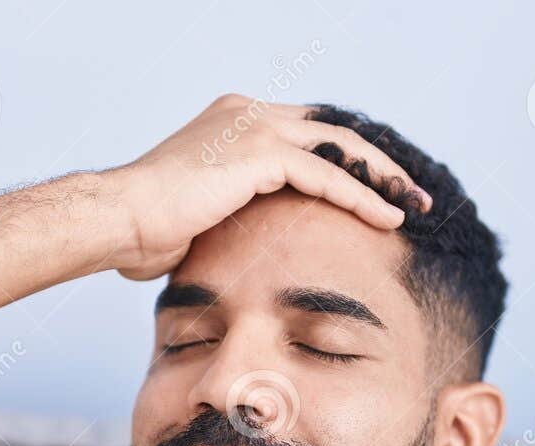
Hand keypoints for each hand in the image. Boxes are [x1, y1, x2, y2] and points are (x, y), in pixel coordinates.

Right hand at [100, 94, 430, 280]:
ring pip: (342, 148)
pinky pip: (327, 175)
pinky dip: (363, 197)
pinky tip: (389, 219)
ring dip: (384, 177)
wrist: (118, 221)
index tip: (379, 191)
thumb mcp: (199, 214)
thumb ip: (234, 212)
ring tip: (415, 207)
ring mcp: (253, 126)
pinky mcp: (258, 152)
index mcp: (233, 119)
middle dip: (381, 164)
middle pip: (335, 132)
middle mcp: (247, 112)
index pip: (309, 134)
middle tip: (414, 196)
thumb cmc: (144, 232)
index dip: (349, 162)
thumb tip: (248, 244)